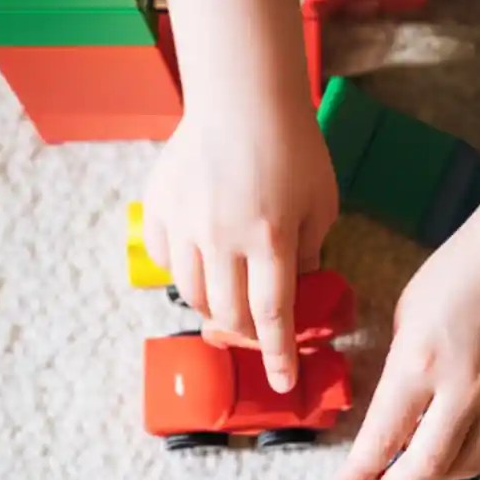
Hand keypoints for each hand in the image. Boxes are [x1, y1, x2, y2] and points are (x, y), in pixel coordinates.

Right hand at [142, 105, 338, 392]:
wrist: (242, 96)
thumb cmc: (293, 146)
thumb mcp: (320, 202)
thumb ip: (309, 250)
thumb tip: (297, 289)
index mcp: (271, 238)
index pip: (273, 317)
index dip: (278, 355)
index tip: (282, 382)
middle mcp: (224, 238)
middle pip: (229, 314)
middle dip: (248, 335)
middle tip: (260, 334)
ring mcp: (186, 224)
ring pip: (193, 294)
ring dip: (215, 310)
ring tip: (231, 303)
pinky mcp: (159, 209)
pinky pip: (167, 262)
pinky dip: (185, 274)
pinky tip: (203, 265)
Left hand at [333, 237, 479, 479]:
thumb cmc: (462, 272)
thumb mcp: (409, 315)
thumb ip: (401, 368)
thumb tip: (398, 413)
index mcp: (418, 363)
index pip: (381, 438)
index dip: (359, 472)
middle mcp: (462, 389)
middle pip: (427, 468)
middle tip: (389, 479)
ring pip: (470, 465)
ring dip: (443, 469)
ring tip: (431, 456)